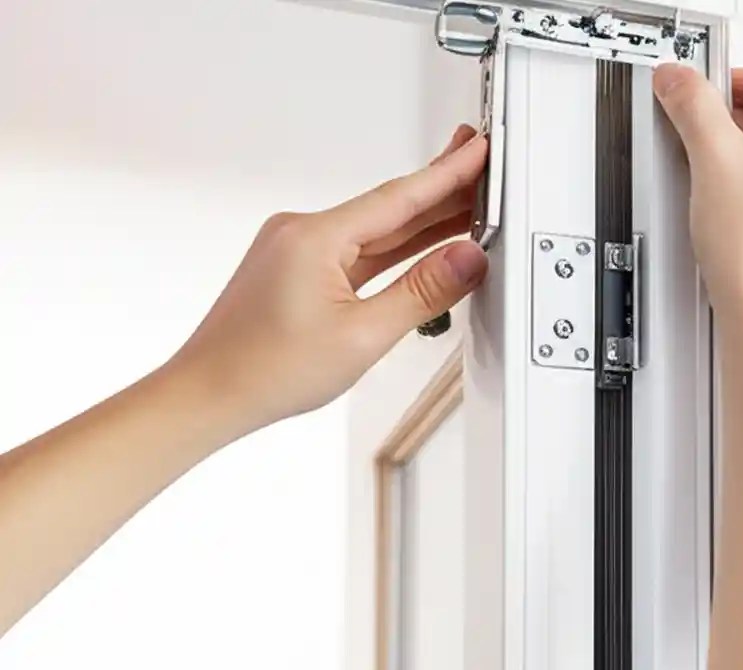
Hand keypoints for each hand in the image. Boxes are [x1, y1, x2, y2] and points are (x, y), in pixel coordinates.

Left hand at [168, 125, 489, 431]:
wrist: (208, 395)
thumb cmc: (265, 370)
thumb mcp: (363, 336)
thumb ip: (422, 292)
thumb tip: (465, 260)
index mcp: (314, 237)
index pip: (399, 197)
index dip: (447, 173)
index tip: (478, 152)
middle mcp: (302, 232)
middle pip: (390, 207)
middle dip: (442, 192)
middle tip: (484, 171)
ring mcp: (298, 249)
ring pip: (376, 230)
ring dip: (422, 222)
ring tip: (468, 206)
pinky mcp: (298, 269)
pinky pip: (359, 250)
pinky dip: (394, 247)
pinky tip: (423, 245)